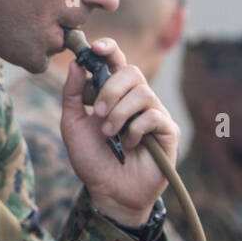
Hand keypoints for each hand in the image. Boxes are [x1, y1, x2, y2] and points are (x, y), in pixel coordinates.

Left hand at [61, 38, 179, 227]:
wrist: (108, 192)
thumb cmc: (91, 158)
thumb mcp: (72, 125)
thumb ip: (72, 94)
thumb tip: (75, 63)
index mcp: (114, 93)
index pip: (116, 61)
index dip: (109, 49)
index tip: (96, 48)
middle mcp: (136, 99)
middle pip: (131, 71)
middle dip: (111, 89)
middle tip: (99, 113)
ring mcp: (154, 113)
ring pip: (143, 92)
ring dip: (120, 113)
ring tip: (109, 134)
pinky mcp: (168, 131)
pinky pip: (154, 116)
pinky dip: (136, 129)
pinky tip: (128, 145)